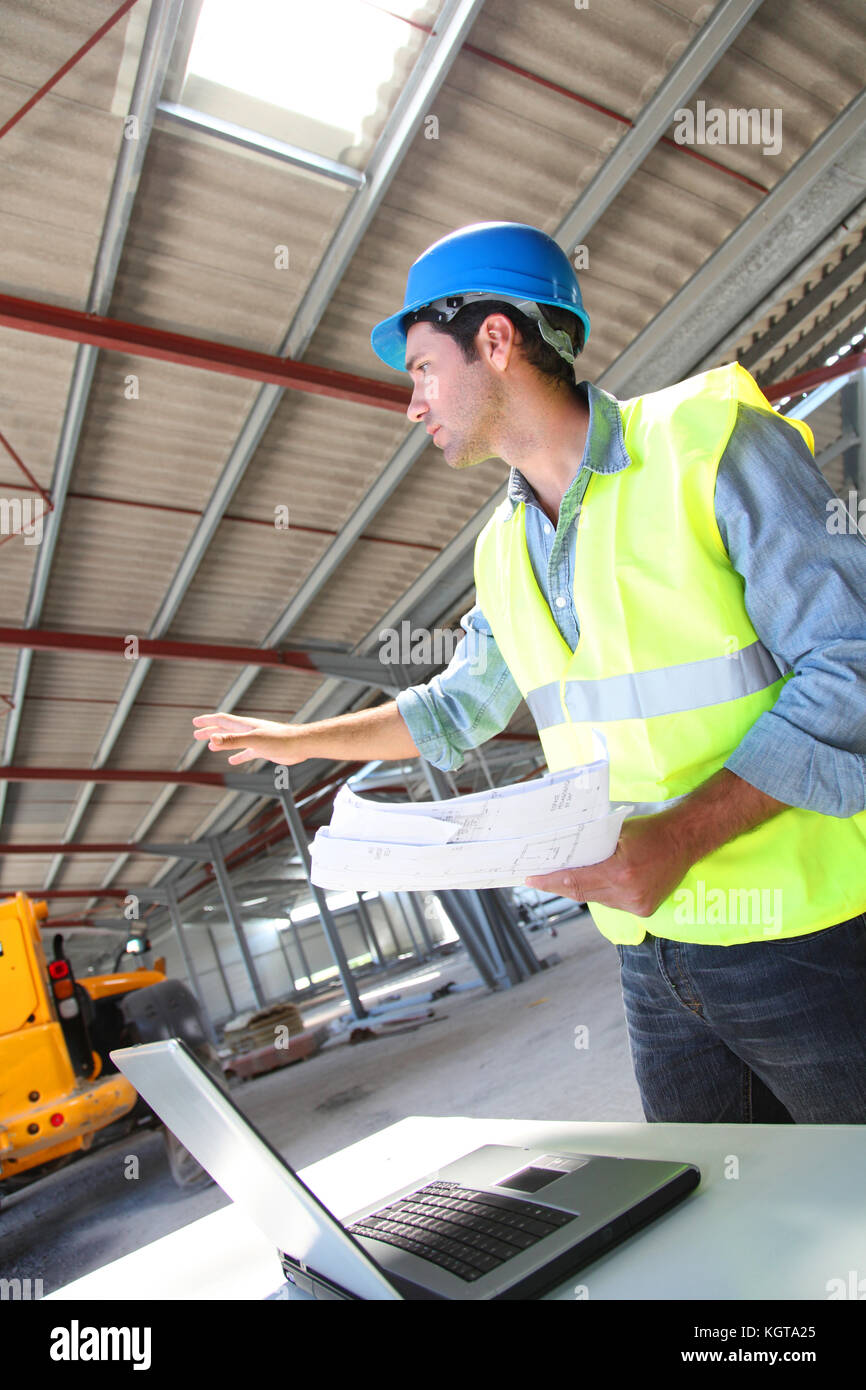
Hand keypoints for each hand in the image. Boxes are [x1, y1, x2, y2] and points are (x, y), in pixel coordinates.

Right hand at [192, 712, 303, 765]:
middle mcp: (248, 731)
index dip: (207, 721)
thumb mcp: (252, 740)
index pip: (221, 720)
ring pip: (234, 741)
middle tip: (196, 734)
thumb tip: (212, 738)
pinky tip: (232, 761)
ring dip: (221, 743)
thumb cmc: (279, 740)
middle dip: (210, 731)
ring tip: (210, 747)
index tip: (195, 722)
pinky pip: (246, 752)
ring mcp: (255, 740)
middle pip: (225, 730)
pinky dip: (237, 756)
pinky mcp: (263, 750)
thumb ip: (232, 740)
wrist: (300, 745)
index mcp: (244, 726)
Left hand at [525, 815, 690, 917]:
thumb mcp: (615, 831)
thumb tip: (564, 855)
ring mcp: (636, 904)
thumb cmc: (651, 830)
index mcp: (620, 871)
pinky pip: (612, 903)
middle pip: (582, 893)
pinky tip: (595, 882)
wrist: (684, 840)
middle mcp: (627, 892)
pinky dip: (601, 892)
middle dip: (558, 886)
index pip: (575, 880)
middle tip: (538, 879)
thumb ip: (592, 846)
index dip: (550, 881)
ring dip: (580, 889)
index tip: (531, 879)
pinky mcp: (644, 910)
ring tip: (561, 879)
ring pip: (596, 899)